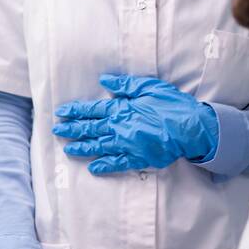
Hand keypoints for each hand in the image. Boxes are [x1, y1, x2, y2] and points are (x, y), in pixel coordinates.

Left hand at [52, 73, 217, 172]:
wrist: (191, 127)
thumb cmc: (171, 104)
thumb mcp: (148, 87)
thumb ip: (124, 85)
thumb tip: (104, 81)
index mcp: (121, 108)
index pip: (92, 110)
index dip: (75, 111)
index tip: (61, 112)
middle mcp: (119, 127)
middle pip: (90, 128)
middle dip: (72, 129)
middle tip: (56, 131)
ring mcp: (127, 144)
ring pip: (98, 146)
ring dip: (82, 147)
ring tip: (68, 149)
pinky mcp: (138, 158)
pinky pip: (117, 163)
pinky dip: (104, 166)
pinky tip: (93, 168)